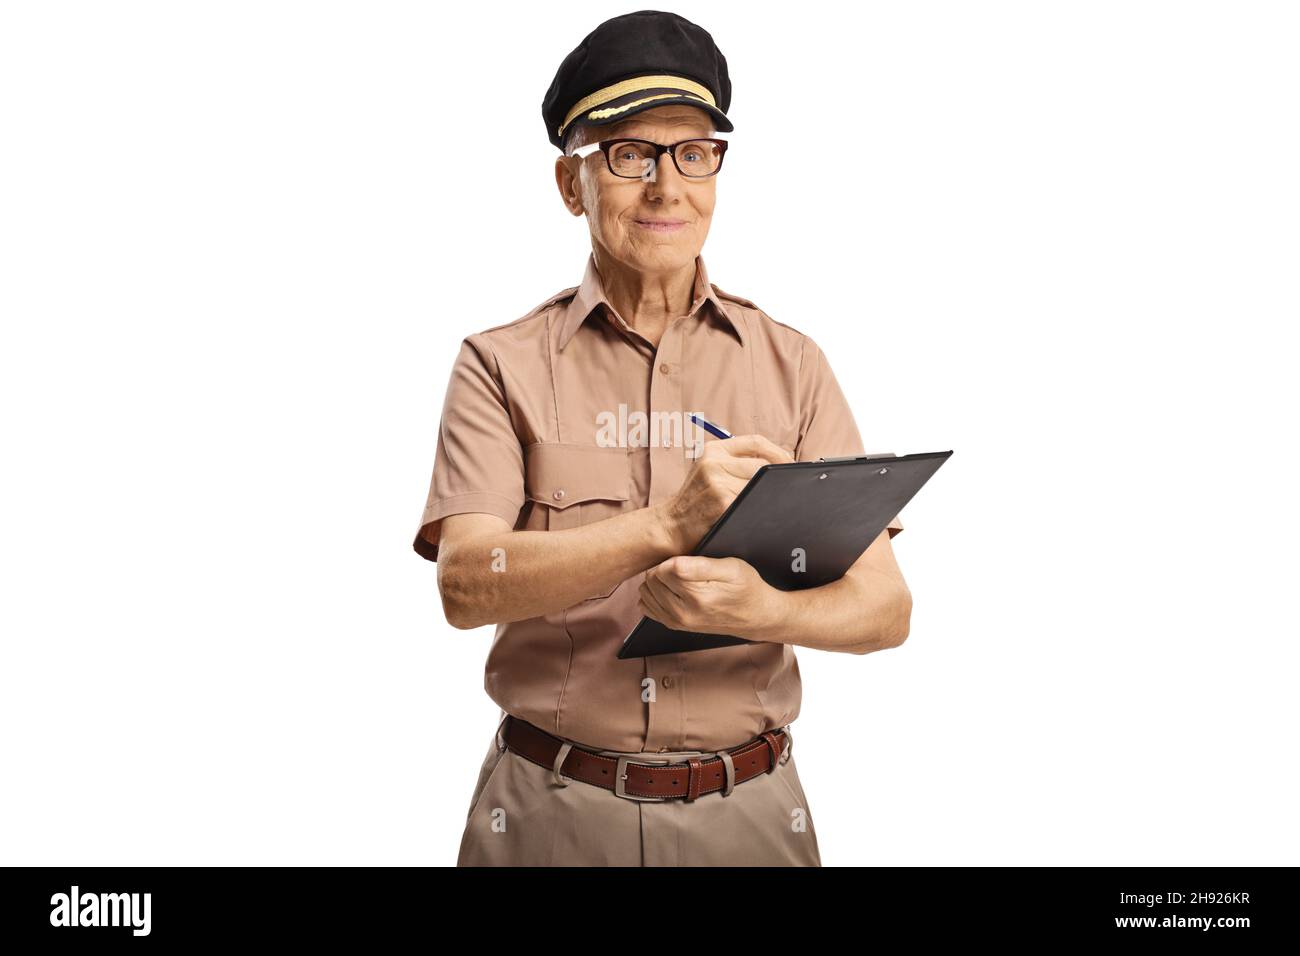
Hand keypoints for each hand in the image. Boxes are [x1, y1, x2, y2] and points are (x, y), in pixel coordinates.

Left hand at [637, 555, 785, 639]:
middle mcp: (683, 612)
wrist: (755, 616)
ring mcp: (677, 622)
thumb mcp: (732, 568)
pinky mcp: (674, 625)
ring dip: (657, 581)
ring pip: (646, 591)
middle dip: (663, 568)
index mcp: (698, 595)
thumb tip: (673, 564)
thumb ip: (701, 565)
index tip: (689, 559)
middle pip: (652, 579)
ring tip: (677, 577)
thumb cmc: (746, 587)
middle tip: (684, 566)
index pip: (663, 568)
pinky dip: (654, 595)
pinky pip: (647, 606)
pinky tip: (670, 589)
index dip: (673, 558)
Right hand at [653, 434, 792, 553]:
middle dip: (779, 478)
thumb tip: (779, 466)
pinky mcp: (723, 503)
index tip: (791, 464)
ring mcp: (718, 483)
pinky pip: (754, 504)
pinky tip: (768, 516)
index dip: (778, 452)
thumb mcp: (708, 471)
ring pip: (760, 485)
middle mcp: (714, 462)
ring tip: (781, 503)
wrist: (669, 526)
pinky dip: (764, 509)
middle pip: (762, 464)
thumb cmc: (694, 502)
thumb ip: (736, 464)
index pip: (756, 442)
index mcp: (713, 450)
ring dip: (773, 496)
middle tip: (791, 489)